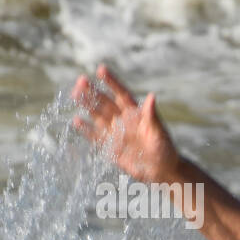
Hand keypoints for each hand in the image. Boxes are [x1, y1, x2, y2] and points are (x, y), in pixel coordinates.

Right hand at [72, 65, 180, 182]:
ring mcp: (115, 132)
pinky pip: (95, 136)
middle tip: (80, 81)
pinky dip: (86, 130)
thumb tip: (151, 96)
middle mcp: (122, 119)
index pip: (121, 94)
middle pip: (105, 102)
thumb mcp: (159, 132)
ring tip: (75, 94)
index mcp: (135, 113)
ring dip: (87, 105)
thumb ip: (152, 116)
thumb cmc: (165, 149)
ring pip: (97, 115)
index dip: (112, 82)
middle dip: (93, 92)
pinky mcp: (110, 146)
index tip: (101, 69)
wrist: (162, 170)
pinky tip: (77, 120)